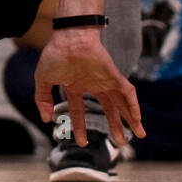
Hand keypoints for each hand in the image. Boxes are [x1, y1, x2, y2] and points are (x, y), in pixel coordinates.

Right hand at [34, 29, 144, 147]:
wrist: (69, 38)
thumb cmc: (55, 54)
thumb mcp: (43, 79)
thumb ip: (42, 98)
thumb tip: (45, 119)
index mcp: (75, 85)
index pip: (79, 110)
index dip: (80, 126)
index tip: (81, 142)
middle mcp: (92, 85)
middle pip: (108, 109)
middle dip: (114, 126)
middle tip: (120, 143)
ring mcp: (104, 80)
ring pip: (121, 103)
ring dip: (130, 119)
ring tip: (139, 135)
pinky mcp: (113, 76)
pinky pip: (128, 92)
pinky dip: (133, 105)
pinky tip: (137, 118)